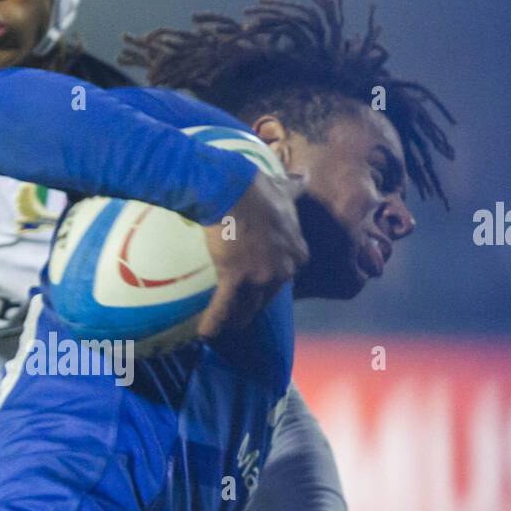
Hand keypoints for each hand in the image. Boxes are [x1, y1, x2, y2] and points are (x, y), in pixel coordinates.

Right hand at [199, 171, 308, 338]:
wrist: (233, 190)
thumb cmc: (258, 188)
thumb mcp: (284, 189)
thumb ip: (296, 189)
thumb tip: (304, 177)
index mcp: (298, 251)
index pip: (288, 275)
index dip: (273, 281)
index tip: (261, 283)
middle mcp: (284, 269)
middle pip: (270, 296)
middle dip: (256, 305)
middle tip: (243, 311)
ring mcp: (261, 276)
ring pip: (249, 307)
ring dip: (237, 319)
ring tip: (227, 327)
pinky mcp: (236, 279)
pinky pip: (224, 306)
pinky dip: (214, 321)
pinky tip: (206, 333)